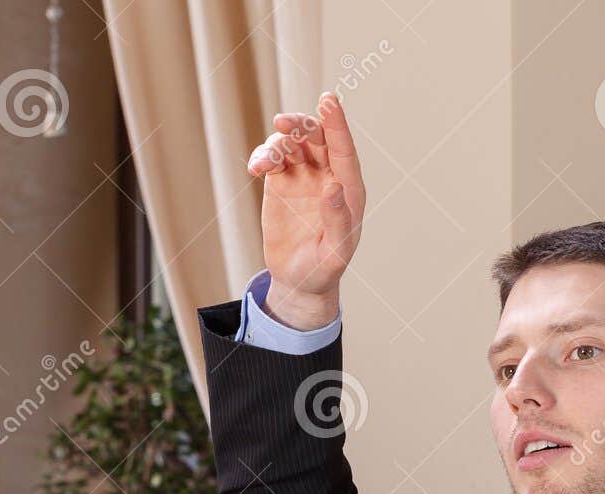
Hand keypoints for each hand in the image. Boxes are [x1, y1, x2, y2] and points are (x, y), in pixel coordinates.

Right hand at [247, 90, 366, 329]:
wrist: (298, 280)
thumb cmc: (322, 269)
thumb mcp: (334, 253)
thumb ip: (338, 220)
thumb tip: (333, 187)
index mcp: (348, 189)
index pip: (344, 150)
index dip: (337, 125)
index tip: (328, 101)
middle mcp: (328, 176)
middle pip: (317, 138)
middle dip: (302, 125)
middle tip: (282, 122)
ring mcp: (304, 176)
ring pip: (293, 144)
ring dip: (277, 143)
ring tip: (263, 163)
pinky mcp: (282, 182)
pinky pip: (273, 158)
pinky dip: (264, 156)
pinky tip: (256, 167)